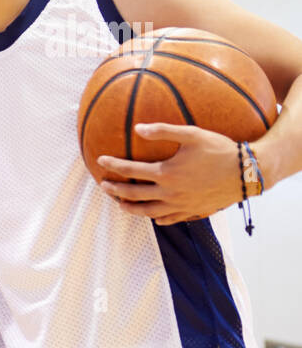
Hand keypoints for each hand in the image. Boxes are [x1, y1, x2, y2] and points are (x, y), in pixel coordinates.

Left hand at [97, 123, 242, 223]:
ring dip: (131, 208)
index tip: (100, 161)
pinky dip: (156, 218)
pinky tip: (152, 216)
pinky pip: (169, 220)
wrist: (248, 173)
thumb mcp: (192, 134)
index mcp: (166, 174)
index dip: (113, 166)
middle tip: (103, 186)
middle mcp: (170, 194)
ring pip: (148, 212)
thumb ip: (164, 131)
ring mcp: (181, 206)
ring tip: (121, 204)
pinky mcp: (193, 212)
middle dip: (115, 191)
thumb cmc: (220, 149)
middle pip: (133, 196)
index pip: (131, 171)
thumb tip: (137, 128)